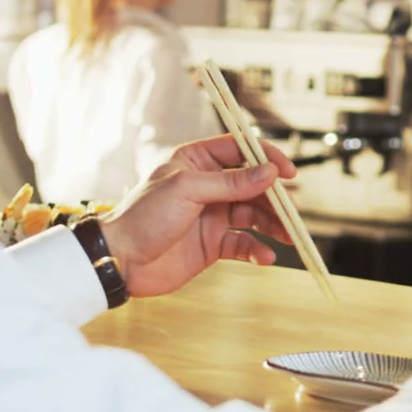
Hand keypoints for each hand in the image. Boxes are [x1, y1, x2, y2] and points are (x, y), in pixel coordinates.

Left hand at [99, 135, 299, 298]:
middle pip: (253, 185)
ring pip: (254, 214)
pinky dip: (257, 250)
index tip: (287, 172)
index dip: (267, 158)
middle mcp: (208, 186)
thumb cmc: (142, 216)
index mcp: (197, 162)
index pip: (241, 151)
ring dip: (273, 224)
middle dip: (275, 198)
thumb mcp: (187, 190)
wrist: (120, 260)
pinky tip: (265, 256)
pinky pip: (243, 243)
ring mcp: (212, 215)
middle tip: (291, 212)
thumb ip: (231, 182)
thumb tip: (269, 172)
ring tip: (287, 236)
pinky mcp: (213, 244)